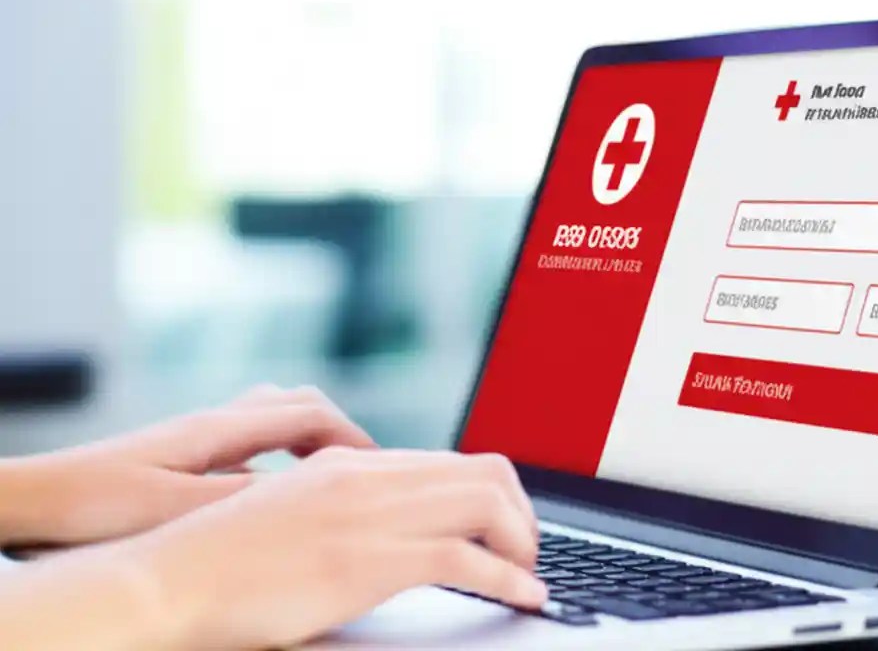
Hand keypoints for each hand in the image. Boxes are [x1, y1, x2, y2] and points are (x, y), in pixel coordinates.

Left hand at [0, 385, 375, 547]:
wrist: (40, 497)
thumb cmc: (99, 502)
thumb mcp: (181, 506)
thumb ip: (246, 495)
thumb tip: (306, 491)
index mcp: (222, 428)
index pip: (310, 414)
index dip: (354, 437)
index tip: (383, 465)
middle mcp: (216, 421)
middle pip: (299, 405)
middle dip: (341, 431)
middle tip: (368, 467)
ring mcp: (200, 434)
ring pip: (274, 417)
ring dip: (312, 437)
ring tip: (333, 472)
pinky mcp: (185, 453)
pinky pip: (253, 439)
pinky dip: (283, 454)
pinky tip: (276, 488)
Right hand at [128, 448, 545, 649]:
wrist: (168, 581)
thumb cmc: (221, 562)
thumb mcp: (291, 512)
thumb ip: (343, 507)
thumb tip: (390, 529)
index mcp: (351, 463)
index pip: (452, 460)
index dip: (496, 494)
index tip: (509, 527)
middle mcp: (369, 477)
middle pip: (485, 470)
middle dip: (523, 512)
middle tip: (527, 552)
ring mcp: (370, 515)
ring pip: (485, 503)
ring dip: (523, 540)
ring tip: (529, 575)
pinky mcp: (368, 561)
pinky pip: (466, 558)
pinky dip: (510, 577)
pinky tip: (525, 597)